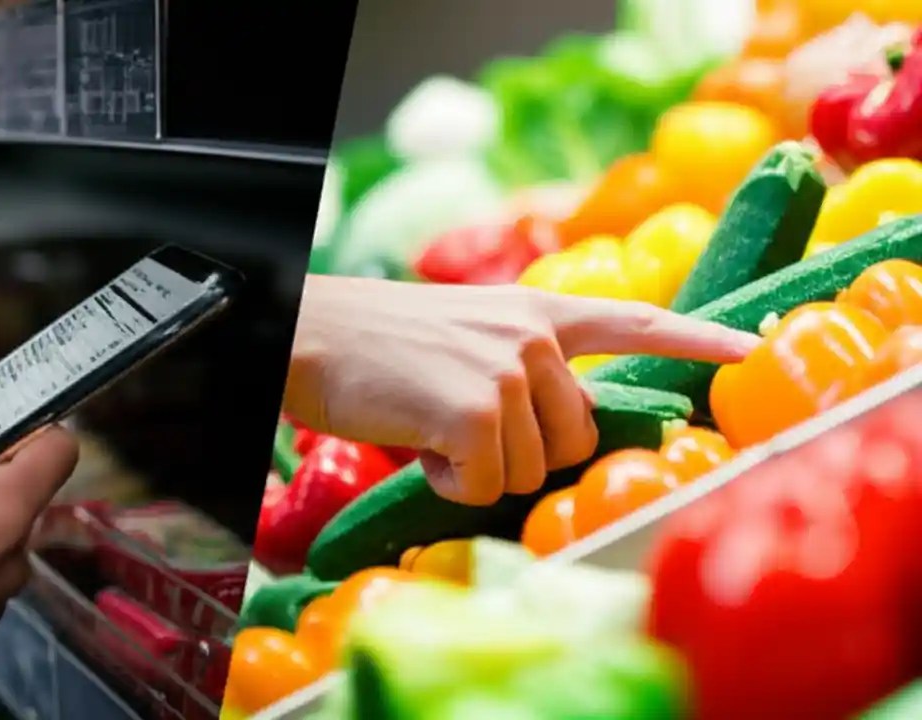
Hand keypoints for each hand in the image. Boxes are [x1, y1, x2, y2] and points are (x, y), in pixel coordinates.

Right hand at [284, 277, 758, 504]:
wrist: (309, 332)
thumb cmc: (377, 344)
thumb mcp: (468, 333)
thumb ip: (526, 363)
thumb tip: (565, 426)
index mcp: (534, 310)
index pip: (632, 321)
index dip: (695, 339)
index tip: (750, 352)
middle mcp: (532, 337)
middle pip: (574, 439)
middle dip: (519, 452)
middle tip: (455, 425)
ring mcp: (507, 371)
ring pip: (530, 469)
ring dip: (475, 467)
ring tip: (427, 424)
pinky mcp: (475, 410)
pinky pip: (485, 483)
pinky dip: (447, 481)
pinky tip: (415, 441)